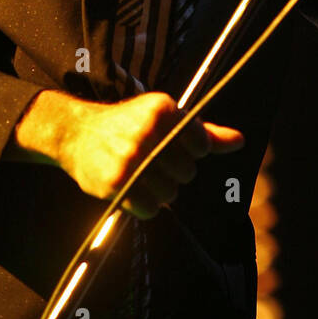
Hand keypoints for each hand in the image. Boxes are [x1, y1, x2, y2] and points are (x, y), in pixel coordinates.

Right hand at [9, 89, 243, 219]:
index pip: (201, 146)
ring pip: (171, 193)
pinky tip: (130, 189)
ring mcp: (131, 157)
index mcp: (162, 109)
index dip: (188, 151)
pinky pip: (151, 209)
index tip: (167, 146)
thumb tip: (241, 141)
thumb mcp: (165, 120)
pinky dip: (143, 205)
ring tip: (138, 174)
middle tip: (148, 161)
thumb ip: (204, 132)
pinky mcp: (117, 182)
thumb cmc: (128, 125)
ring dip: (158, 190)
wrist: (76, 133)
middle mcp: (147, 130)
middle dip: (172, 172)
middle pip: (187, 172)